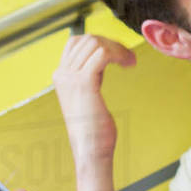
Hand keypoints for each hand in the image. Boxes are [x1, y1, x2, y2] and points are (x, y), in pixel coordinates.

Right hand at [53, 34, 136, 164]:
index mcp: (61, 76)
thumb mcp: (87, 95)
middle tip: (129, 57)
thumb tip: (101, 58)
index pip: (76, 42)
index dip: (100, 42)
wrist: (91, 151)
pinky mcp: (84, 83)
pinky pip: (103, 53)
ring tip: (130, 61)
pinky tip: (129, 64)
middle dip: (112, 43)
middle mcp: (62, 74)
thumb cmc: (94, 129)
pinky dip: (119, 54)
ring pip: (96, 43)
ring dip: (118, 48)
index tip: (118, 53)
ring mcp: (71, 78)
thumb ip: (90, 76)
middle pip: (88, 39)